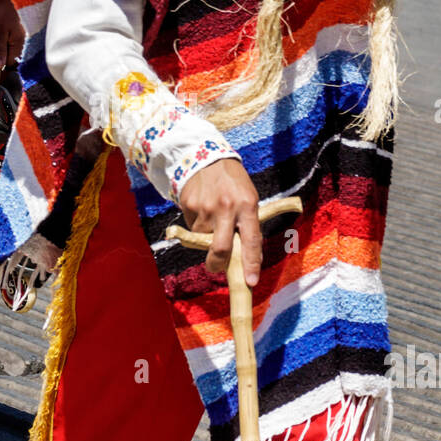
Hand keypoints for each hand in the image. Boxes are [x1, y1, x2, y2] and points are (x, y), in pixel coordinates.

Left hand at [0, 0, 24, 69]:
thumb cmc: (5, 12)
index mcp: (18, 45)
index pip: (10, 64)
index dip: (0, 63)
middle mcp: (23, 44)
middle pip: (13, 60)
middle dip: (3, 56)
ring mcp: (23, 40)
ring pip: (12, 53)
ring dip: (4, 49)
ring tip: (0, 36)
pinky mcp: (20, 35)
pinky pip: (13, 45)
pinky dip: (7, 43)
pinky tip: (4, 34)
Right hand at [180, 158, 261, 285]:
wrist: (207, 158)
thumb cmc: (234, 183)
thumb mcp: (249, 198)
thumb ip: (248, 225)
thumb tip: (246, 258)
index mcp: (248, 206)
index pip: (251, 241)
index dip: (251, 264)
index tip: (250, 282)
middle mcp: (226, 208)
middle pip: (220, 249)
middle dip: (217, 265)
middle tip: (216, 268)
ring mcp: (205, 208)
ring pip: (203, 240)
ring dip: (207, 237)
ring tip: (212, 218)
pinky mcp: (189, 206)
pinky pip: (192, 227)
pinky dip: (197, 225)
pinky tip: (202, 209)